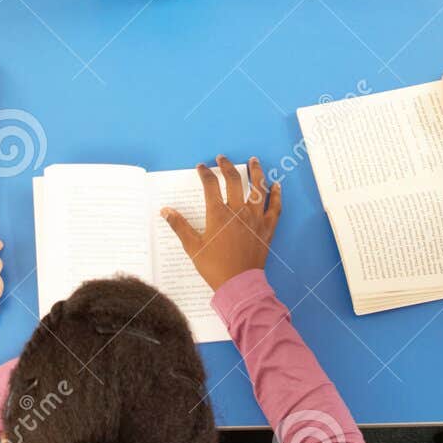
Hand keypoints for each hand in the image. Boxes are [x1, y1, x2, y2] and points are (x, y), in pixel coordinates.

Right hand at [162, 155, 281, 290]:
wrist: (239, 284)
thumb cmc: (214, 266)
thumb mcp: (193, 246)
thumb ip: (179, 226)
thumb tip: (165, 210)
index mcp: (218, 214)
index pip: (210, 185)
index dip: (205, 173)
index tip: (201, 167)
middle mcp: (238, 211)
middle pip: (234, 180)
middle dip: (227, 166)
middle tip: (222, 158)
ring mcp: (255, 218)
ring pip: (257, 189)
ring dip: (255, 172)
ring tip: (254, 161)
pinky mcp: (267, 228)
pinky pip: (274, 208)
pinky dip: (276, 195)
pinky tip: (276, 185)